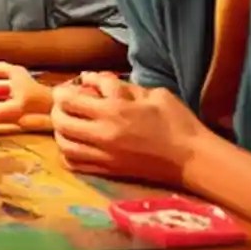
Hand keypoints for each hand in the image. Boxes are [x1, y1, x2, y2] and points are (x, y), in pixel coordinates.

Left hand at [50, 71, 207, 186]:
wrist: (193, 159)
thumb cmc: (177, 121)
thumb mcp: (151, 93)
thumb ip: (118, 85)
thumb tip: (91, 78)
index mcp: (114, 111)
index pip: (70, 100)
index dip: (63, 91)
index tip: (66, 88)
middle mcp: (103, 134)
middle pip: (61, 122)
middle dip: (58, 110)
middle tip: (64, 105)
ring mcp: (104, 156)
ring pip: (64, 145)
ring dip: (60, 132)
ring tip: (68, 124)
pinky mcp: (109, 171)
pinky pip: (75, 164)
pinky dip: (68, 153)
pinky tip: (75, 145)